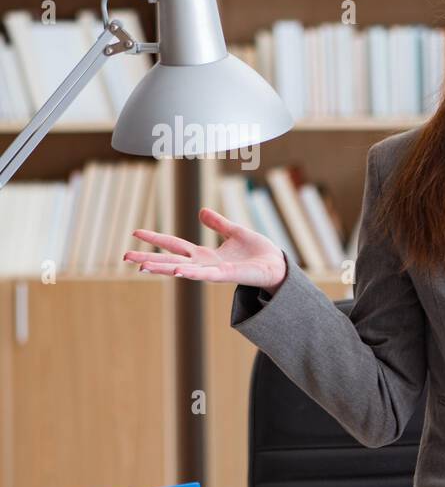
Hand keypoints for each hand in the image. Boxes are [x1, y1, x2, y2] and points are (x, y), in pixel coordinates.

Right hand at [125, 207, 287, 289]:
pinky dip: (194, 273)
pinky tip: (180, 270)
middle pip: (171, 260)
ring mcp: (215, 272)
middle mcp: (205, 265)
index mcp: (205, 255)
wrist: (278, 265)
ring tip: (142, 266)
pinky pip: (208, 274)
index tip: (135, 232)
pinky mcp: (229, 275)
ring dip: (164, 268)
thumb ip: (218, 224)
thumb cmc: (259, 252)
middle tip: (125, 257)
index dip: (156, 239)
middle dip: (148, 259)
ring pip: (184, 270)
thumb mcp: (236, 232)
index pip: (175, 245)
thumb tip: (201, 211)